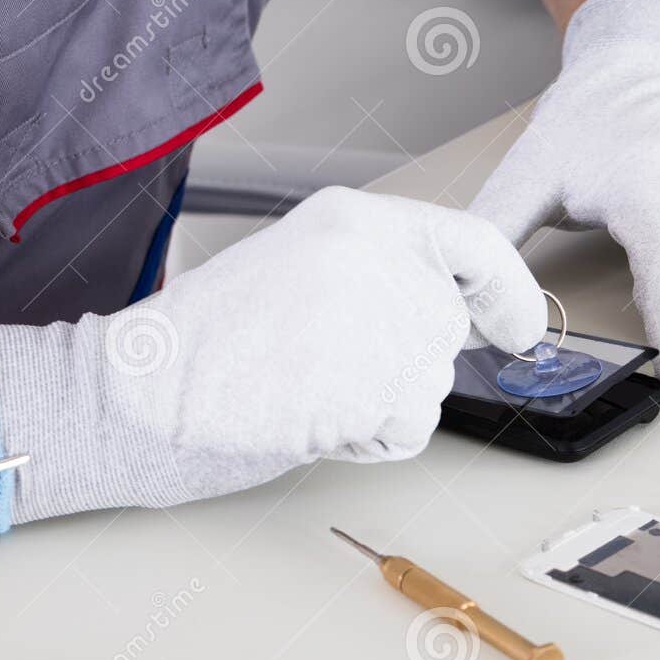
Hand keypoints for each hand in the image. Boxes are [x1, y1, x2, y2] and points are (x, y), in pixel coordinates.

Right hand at [0, 188, 544, 525]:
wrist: (139, 387)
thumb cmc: (201, 343)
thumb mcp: (298, 271)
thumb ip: (374, 278)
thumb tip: (448, 314)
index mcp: (354, 220)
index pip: (472, 245)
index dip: (509, 290)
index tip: (520, 326)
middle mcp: (379, 259)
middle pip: (447, 328)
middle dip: (402, 361)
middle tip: (318, 367)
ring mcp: (383, 321)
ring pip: (431, 384)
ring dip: (381, 403)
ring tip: (301, 388)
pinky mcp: (379, 383)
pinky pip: (410, 429)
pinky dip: (369, 439)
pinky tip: (307, 417)